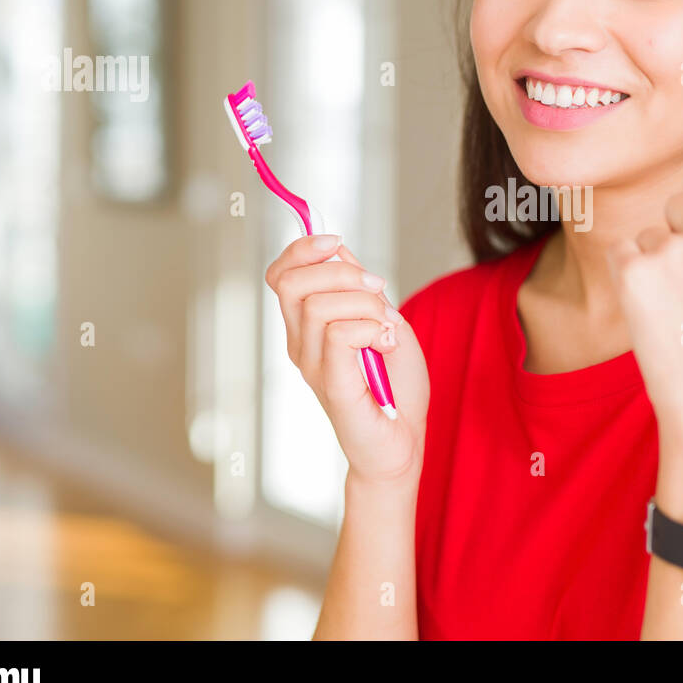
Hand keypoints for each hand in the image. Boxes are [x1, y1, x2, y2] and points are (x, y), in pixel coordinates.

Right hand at [265, 235, 430, 487]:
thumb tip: (337, 249)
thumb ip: (358, 288)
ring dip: (366, 305)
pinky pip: (340, 335)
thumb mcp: (383, 319)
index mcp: (306, 326)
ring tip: (387, 329)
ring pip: (319, 305)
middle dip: (341, 271)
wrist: (401, 441)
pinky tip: (386, 345)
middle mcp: (299, 343)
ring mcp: (311, 365)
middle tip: (379, 291)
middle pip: (291, 282)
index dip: (303, 248)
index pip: (281, 274)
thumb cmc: (394, 387)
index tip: (338, 242)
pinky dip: (372, 329)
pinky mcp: (331, 384)